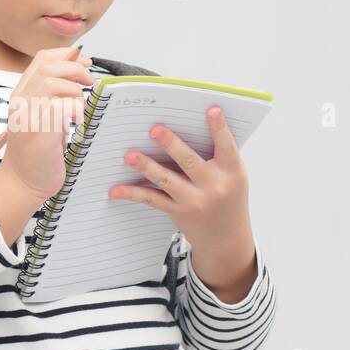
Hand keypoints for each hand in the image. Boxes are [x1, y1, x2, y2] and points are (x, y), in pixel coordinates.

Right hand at [0, 47, 94, 203]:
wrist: (22, 183)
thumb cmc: (38, 152)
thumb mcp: (43, 116)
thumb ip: (54, 96)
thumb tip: (79, 75)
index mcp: (21, 94)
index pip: (42, 58)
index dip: (67, 55)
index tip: (85, 64)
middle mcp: (20, 101)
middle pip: (47, 65)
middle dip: (75, 68)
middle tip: (89, 82)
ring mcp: (27, 116)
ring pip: (52, 82)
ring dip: (74, 91)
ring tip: (80, 106)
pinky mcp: (38, 133)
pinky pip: (60, 106)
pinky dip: (75, 109)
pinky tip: (77, 122)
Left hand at [109, 105, 257, 296]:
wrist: (226, 239)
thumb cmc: (228, 198)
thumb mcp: (234, 177)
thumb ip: (218, 156)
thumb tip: (189, 126)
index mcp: (232, 173)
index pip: (227, 147)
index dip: (219, 128)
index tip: (212, 110)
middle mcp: (214, 187)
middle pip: (190, 162)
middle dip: (171, 145)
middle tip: (155, 129)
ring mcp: (194, 201)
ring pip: (166, 180)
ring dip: (146, 167)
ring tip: (129, 156)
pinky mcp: (177, 211)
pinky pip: (152, 199)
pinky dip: (132, 193)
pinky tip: (115, 189)